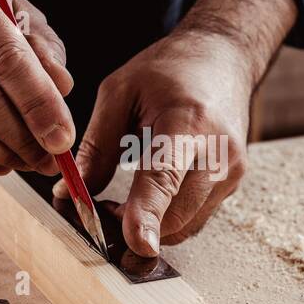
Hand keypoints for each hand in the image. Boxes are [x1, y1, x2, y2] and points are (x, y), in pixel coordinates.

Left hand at [60, 29, 252, 255]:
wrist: (223, 59)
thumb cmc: (169, 70)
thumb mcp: (120, 92)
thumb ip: (97, 146)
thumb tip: (70, 193)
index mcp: (187, 121)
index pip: (166, 177)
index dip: (149, 214)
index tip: (137, 244)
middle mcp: (218, 151)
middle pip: (176, 213)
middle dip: (136, 225)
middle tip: (103, 209)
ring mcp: (232, 171)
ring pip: (186, 224)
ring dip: (152, 225)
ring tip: (126, 200)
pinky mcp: (233, 183)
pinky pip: (196, 218)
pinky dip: (169, 218)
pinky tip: (151, 197)